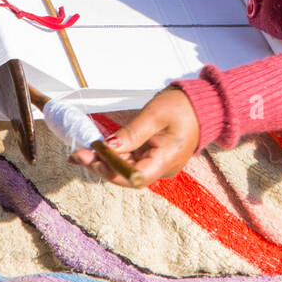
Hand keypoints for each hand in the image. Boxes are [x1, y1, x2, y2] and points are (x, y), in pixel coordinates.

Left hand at [70, 87, 200, 188]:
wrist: (203, 105)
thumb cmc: (183, 107)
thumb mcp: (155, 115)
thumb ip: (132, 133)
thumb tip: (109, 146)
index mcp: (166, 159)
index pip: (134, 177)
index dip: (110, 171)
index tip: (90, 157)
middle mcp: (163, 168)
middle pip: (127, 176)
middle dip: (101, 166)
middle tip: (77, 154)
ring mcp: (159, 164)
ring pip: (127, 169)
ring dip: (105, 161)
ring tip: (82, 152)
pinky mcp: (155, 157)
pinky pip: (132, 161)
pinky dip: (115, 156)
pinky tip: (99, 150)